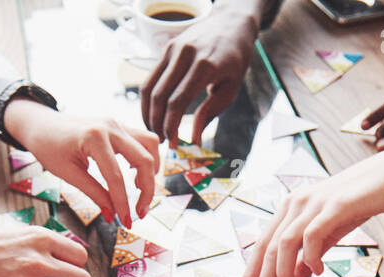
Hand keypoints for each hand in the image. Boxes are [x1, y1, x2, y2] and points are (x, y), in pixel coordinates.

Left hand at [4, 99, 159, 223]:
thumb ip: (94, 193)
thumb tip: (112, 215)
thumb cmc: (49, 147)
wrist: (40, 124)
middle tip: (139, 213)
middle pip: (144, 160)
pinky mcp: (119, 125)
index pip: (117, 177)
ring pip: (150, 145)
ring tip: (140, 192)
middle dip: (147, 191)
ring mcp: (117, 123)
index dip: (123, 203)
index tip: (126, 222)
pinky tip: (135, 175)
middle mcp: (110, 126)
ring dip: (151, 171)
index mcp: (94, 138)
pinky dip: (146, 158)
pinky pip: (143, 140)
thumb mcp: (68, 174)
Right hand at [140, 5, 257, 146]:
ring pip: (149, 87)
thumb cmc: (235, 59)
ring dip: (148, 113)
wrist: (231, 23)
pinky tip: (154, 114)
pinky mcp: (165, 49)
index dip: (171, 126)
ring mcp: (172, 49)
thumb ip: (209, 113)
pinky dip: (149, 99)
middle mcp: (185, 55)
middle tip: (162, 142)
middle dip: (157, 123)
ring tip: (155, 131)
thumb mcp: (230, 89)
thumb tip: (193, 140)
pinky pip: (150, 78)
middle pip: (160, 96)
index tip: (173, 144)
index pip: (178, 101)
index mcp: (205, 66)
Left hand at [239, 150, 383, 276]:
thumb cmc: (359, 204)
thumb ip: (309, 256)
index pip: (263, 243)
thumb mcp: (329, 235)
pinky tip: (317, 272)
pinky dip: (310, 258)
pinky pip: (312, 236)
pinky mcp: (333, 205)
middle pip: (268, 247)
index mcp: (291, 208)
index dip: (252, 271)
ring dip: (283, 272)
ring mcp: (313, 203)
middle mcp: (296, 203)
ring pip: (284, 243)